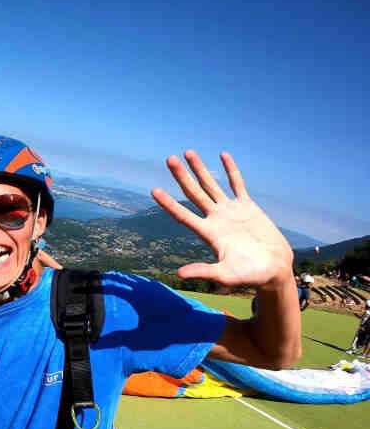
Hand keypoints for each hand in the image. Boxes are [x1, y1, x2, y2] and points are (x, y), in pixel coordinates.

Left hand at [152, 151, 292, 288]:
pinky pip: (237, 184)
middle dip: (182, 176)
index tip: (154, 191)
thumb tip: (179, 274)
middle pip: (194, 194)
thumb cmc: (250, 276)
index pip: (183, 215)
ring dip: (200, 169)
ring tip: (188, 152)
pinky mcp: (248, 207)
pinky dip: (231, 170)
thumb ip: (204, 272)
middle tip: (169, 159)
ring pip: (212, 185)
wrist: (274, 269)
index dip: (169, 204)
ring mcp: (231, 211)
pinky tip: (223, 155)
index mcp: (208, 233)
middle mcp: (216, 219)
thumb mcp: (226, 275)